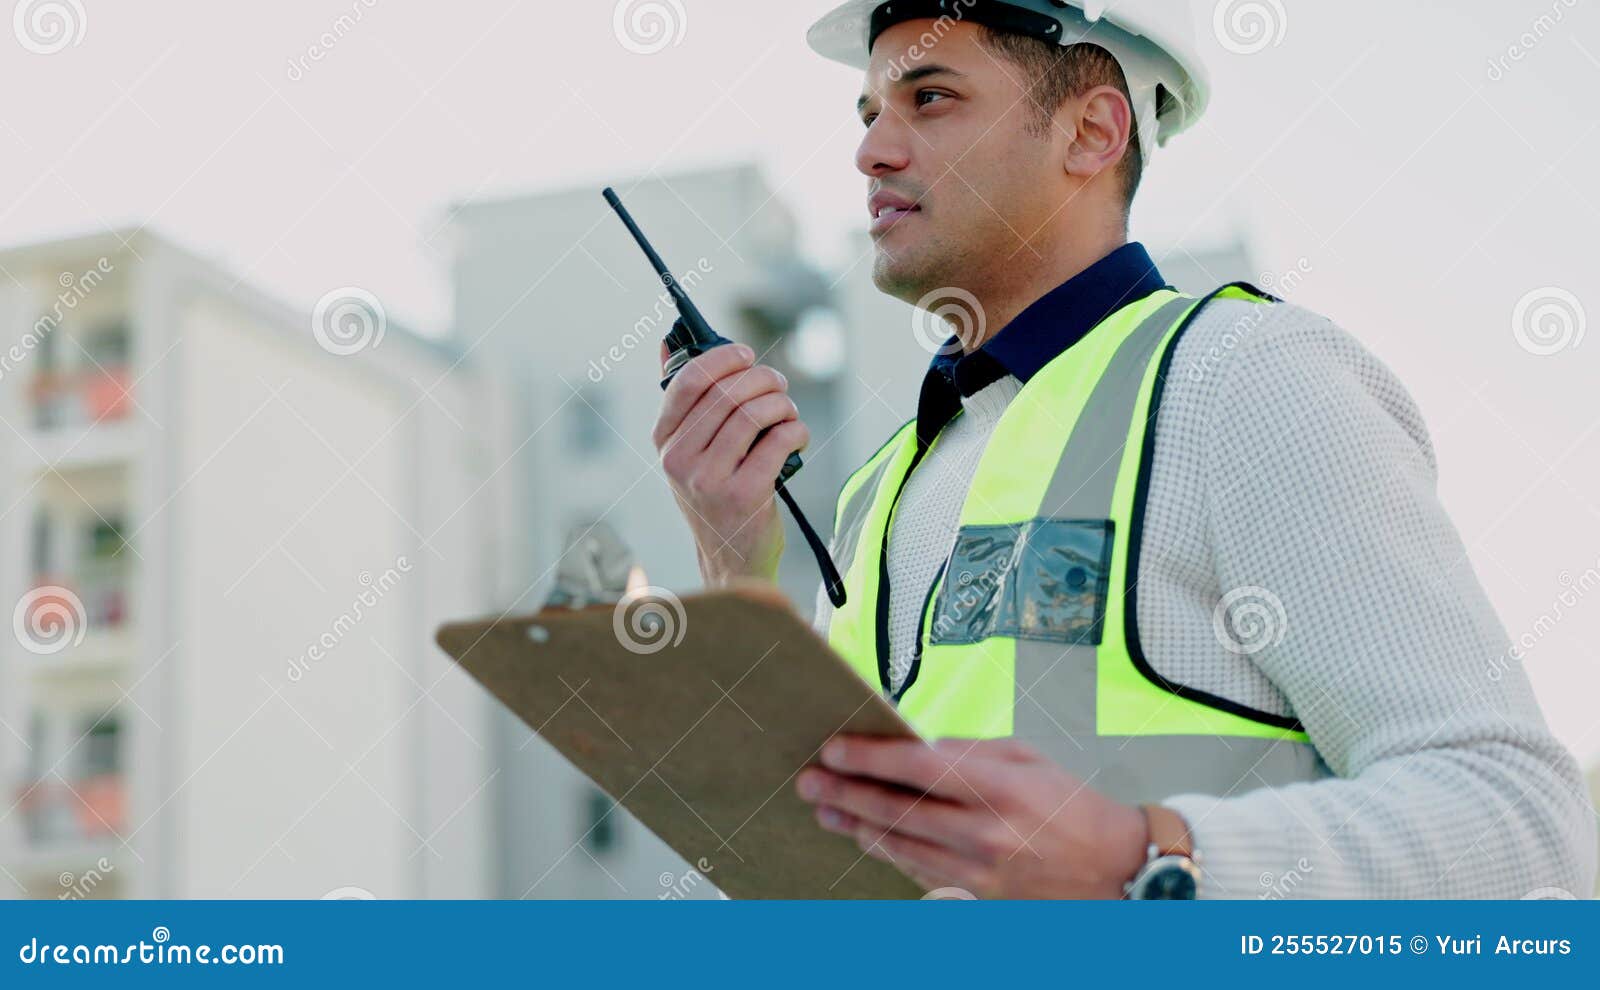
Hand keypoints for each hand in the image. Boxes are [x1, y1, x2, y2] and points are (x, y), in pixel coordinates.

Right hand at [652, 341, 807, 586]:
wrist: (733, 559)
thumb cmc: (717, 495)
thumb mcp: (690, 452)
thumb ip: (683, 402)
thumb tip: (667, 343)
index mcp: (664, 442)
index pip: (687, 382)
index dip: (722, 359)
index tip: (746, 355)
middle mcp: (680, 460)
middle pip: (727, 394)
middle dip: (762, 379)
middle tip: (779, 384)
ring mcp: (710, 480)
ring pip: (753, 414)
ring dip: (781, 403)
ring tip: (788, 411)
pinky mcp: (744, 495)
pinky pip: (778, 440)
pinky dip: (795, 429)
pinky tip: (797, 435)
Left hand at [795, 736, 1149, 898]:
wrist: (1117, 872)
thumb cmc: (1072, 806)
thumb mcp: (1027, 759)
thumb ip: (968, 752)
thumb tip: (916, 747)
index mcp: (997, 788)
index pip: (916, 769)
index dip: (868, 758)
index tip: (833, 750)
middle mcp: (983, 833)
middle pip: (895, 812)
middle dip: (845, 794)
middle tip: (809, 783)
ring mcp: (977, 873)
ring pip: (898, 848)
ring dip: (855, 827)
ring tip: (826, 810)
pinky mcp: (976, 900)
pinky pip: (919, 874)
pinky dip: (888, 854)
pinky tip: (866, 838)